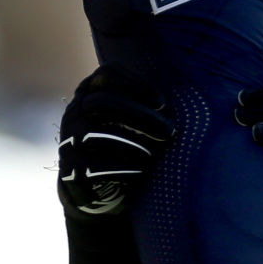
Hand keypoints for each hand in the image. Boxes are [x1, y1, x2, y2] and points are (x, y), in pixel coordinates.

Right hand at [57, 65, 173, 220]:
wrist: (96, 190)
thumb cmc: (124, 145)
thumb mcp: (130, 119)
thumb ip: (146, 103)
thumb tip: (193, 92)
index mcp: (90, 92)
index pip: (108, 73)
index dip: (136, 83)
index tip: (162, 102)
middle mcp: (75, 112)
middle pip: (104, 102)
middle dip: (141, 115)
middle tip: (170, 130)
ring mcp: (69, 141)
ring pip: (98, 133)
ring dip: (134, 142)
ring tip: (156, 153)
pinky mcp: (71, 171)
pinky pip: (96, 165)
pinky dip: (124, 166)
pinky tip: (142, 170)